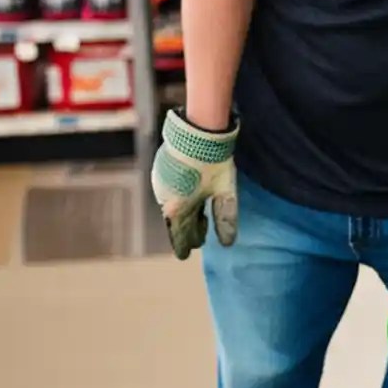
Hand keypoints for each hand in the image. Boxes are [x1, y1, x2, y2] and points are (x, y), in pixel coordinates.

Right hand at [151, 109, 239, 259]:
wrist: (198, 133)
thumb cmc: (214, 164)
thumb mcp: (225, 192)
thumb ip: (225, 217)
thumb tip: (228, 243)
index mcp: (178, 208)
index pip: (179, 234)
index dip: (184, 245)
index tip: (185, 255)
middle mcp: (164, 198)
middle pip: (177, 221)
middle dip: (188, 230)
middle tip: (199, 239)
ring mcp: (160, 183)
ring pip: (173, 207)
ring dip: (185, 215)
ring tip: (199, 218)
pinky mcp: (161, 171)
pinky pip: (170, 192)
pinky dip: (180, 200)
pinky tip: (191, 198)